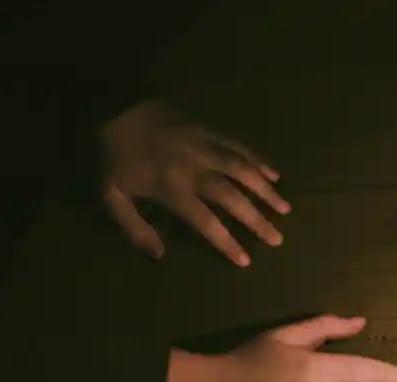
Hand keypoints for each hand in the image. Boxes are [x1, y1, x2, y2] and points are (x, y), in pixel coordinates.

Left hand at [100, 100, 290, 265]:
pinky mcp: (208, 130)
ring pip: (243, 170)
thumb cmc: (112, 156)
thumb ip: (134, 227)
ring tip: (286, 209)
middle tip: (278, 239)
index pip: (205, 220)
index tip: (246, 260)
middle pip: (232, 197)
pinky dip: (258, 160)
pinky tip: (275, 173)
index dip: (226, 241)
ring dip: (266, 191)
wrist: (113, 106)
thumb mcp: (111, 195)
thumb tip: (160, 255)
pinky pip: (238, 146)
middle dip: (257, 220)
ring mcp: (205, 147)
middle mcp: (195, 169)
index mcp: (172, 188)